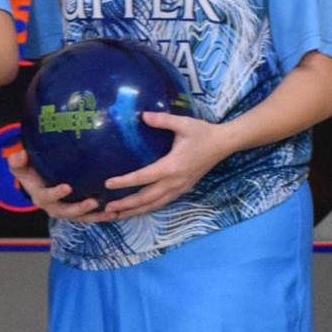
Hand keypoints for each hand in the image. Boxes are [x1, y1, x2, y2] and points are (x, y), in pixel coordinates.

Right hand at [4, 145, 104, 221]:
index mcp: (39, 195)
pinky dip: (101, 216)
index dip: (55, 194)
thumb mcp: (20, 165)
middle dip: (79, 209)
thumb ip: (17, 160)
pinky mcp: (76, 212)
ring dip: (94, 216)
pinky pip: (89, 217)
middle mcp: (52, 206)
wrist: (36, 181)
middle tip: (92, 202)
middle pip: (64, 212)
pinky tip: (116, 213)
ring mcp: (65, 210)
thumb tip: (21, 153)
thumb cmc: (30, 171)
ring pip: (79, 217)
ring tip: (110, 212)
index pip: (45, 196)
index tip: (67, 187)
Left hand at [87, 112, 229, 218]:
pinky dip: (147, 208)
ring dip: (135, 211)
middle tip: (106, 209)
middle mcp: (175, 181)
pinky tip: (136, 210)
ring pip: (154, 204)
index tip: (108, 184)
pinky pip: (162, 202)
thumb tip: (142, 115)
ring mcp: (180, 187)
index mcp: (173, 166)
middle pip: (147, 198)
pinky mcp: (183, 189)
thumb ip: (163, 120)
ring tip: (116, 215)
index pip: (144, 177)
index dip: (125, 181)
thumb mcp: (183, 124)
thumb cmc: (202, 133)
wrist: (224, 143)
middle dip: (126, 204)